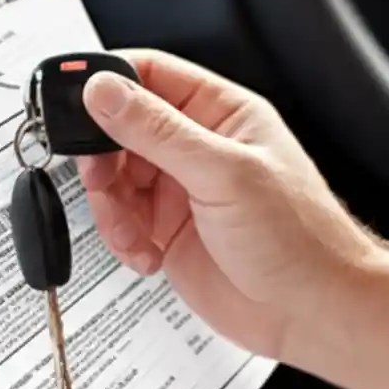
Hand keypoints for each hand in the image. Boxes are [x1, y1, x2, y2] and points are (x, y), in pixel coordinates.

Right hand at [78, 49, 378, 360]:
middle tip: (101, 180)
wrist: (311, 312)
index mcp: (219, 113)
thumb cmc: (299, 239)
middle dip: (101, 158)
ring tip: (132, 230)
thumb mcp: (222, 172)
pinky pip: (118, 221)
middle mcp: (195, 147)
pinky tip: (147, 252)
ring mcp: (178, 189)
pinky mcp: (164, 230)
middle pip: (118, 130)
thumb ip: (157, 130)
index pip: (149, 75)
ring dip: (110, 207)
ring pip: (112, 179)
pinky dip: (120, 238)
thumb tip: (106, 91)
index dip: (108, 83)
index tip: (77, 102)